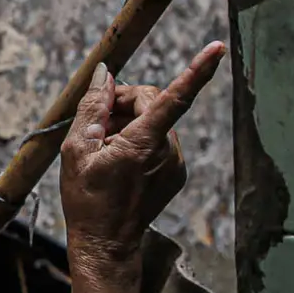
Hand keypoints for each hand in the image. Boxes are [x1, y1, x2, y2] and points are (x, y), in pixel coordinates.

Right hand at [58, 42, 227, 259]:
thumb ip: (92, 107)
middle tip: (97, 121)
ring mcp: (175, 163)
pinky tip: (118, 158)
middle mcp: (167, 150)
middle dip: (124, 101)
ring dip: (130, 121)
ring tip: (104, 145)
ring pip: (155, 120)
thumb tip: (105, 74)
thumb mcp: (75, 150)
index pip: (174, 97)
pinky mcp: (176, 172)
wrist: (106, 244)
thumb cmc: (87, 199)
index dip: (197, 70)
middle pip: (152, 100)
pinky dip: (140, 139)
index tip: (217, 48)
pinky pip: (159, 139)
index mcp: (143, 142)